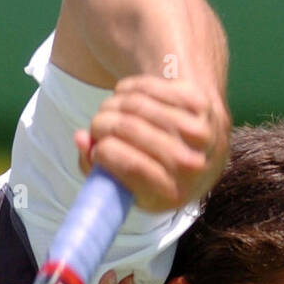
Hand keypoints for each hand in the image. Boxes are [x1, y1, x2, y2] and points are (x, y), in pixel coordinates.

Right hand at [74, 75, 230, 212]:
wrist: (202, 150)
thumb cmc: (152, 168)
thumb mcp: (124, 182)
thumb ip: (94, 168)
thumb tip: (80, 138)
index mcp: (172, 195)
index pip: (132, 166)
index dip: (103, 152)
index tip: (95, 149)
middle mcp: (193, 166)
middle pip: (132, 130)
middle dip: (103, 124)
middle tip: (96, 126)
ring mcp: (201, 133)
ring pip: (140, 106)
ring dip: (114, 103)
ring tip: (109, 110)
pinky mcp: (201, 104)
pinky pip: (151, 88)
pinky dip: (130, 88)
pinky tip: (126, 95)